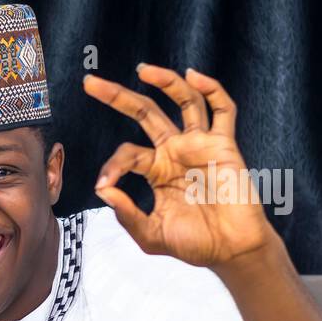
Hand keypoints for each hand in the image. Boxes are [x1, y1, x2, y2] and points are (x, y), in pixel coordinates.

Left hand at [83, 65, 278, 269]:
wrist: (231, 251)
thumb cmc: (194, 244)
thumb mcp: (150, 235)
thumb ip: (127, 215)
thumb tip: (103, 191)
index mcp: (156, 170)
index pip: (128, 153)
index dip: (113, 164)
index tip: (104, 183)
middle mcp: (175, 151)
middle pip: (145, 112)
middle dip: (117, 96)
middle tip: (90, 83)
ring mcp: (200, 145)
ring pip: (183, 102)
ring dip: (165, 82)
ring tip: (143, 69)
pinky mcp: (225, 145)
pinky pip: (222, 110)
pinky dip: (211, 89)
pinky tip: (194, 76)